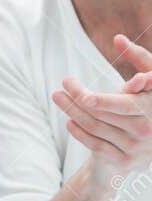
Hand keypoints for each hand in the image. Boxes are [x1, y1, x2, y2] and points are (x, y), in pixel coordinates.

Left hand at [51, 37, 151, 172]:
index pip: (124, 105)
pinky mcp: (125, 162)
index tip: (84, 97)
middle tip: (61, 86)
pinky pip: (96, 146)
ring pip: (96, 128)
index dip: (103, 102)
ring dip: (72, 112)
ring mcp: (136, 148)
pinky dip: (80, 133)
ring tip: (58, 97)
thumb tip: (118, 38)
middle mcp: (147, 130)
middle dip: (78, 99)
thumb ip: (139, 58)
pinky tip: (69, 121)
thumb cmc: (151, 100)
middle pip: (103, 114)